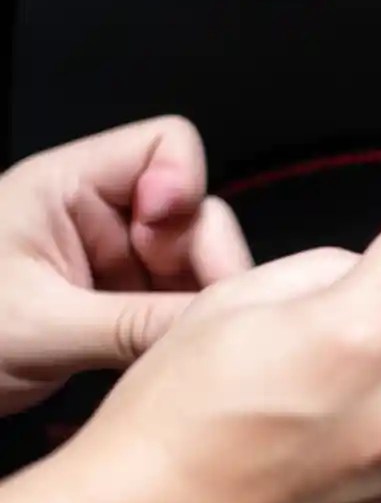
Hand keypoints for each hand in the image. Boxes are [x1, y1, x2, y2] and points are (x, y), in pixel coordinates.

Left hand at [0, 116, 252, 414]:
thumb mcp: (41, 327)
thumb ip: (134, 324)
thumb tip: (217, 328)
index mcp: (70, 187)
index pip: (165, 145)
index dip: (185, 183)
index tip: (171, 240)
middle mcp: (103, 214)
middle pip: (195, 213)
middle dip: (205, 262)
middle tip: (206, 318)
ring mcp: (119, 261)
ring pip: (196, 264)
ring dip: (200, 303)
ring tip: (185, 348)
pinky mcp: (125, 304)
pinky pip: (180, 304)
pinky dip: (186, 328)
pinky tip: (175, 357)